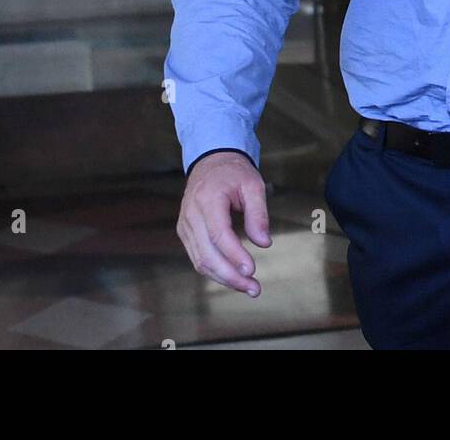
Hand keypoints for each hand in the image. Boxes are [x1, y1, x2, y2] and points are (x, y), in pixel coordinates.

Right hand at [177, 151, 269, 297]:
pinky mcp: (185, 233)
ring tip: (249, 287)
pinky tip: (234, 277)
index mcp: (207, 199)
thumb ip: (259, 213)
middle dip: (231, 275)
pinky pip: (198, 258)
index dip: (234, 255)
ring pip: (200, 261)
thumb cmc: (233, 173)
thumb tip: (264, 243)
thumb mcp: (253, 184)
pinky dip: (215, 271)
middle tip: (254, 288)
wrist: (210, 162)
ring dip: (224, 278)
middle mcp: (191, 214)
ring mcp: (184, 225)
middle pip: (207, 254)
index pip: (219, 234)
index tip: (252, 270)